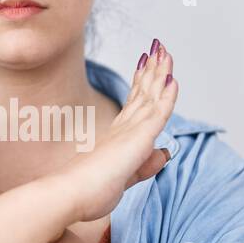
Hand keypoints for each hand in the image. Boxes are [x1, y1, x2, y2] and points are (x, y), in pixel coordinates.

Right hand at [51, 39, 178, 223]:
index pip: (135, 104)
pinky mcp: (138, 138)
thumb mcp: (126, 179)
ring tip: (165, 50)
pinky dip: (167, 95)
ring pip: (151, 95)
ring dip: (160, 71)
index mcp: (117, 135)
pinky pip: (158, 112)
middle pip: (143, 92)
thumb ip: (145, 166)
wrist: (71, 195)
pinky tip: (172, 78)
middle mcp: (123, 128)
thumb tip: (164, 153)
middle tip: (158, 47)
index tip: (147, 64)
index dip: (143, 83)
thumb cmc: (90, 193)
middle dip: (152, 69)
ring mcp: (130, 131)